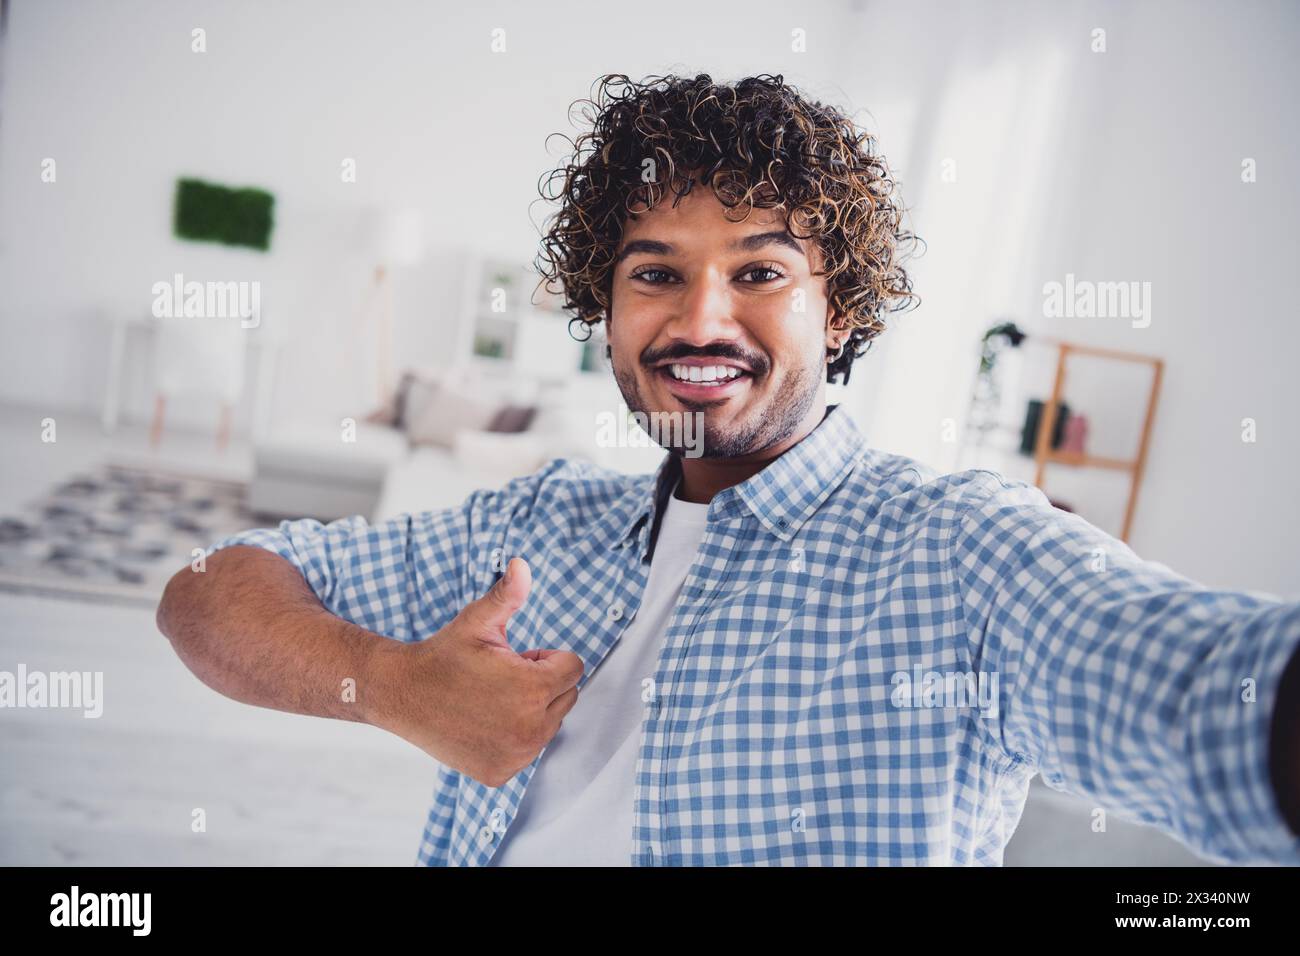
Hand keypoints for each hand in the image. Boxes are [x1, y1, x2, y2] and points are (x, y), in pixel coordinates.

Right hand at [368, 557, 583, 787]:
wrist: (401, 694)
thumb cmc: (442, 656)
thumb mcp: (477, 622)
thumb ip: (508, 595)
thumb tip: (521, 564)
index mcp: (532, 688)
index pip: (573, 669)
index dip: (545, 659)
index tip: (516, 659)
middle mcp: (530, 728)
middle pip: (565, 698)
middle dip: (541, 684)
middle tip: (500, 678)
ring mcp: (516, 755)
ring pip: (548, 725)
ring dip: (530, 710)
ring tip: (491, 699)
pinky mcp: (501, 773)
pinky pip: (526, 750)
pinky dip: (513, 738)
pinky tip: (483, 724)